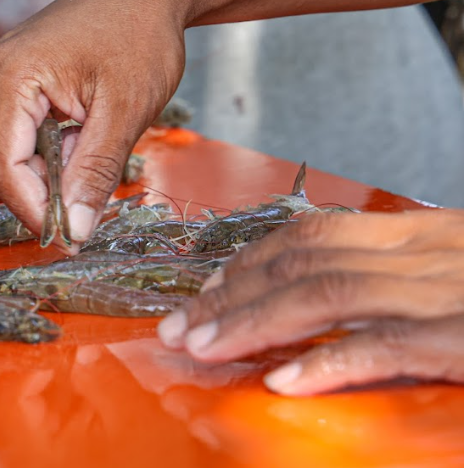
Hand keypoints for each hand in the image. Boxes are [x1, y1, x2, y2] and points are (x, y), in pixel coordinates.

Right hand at [0, 0, 187, 245]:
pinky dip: (37, 154)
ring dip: (38, 173)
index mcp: (9, 76)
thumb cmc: (140, 35)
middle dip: (36, 192)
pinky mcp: (2, 82)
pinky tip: (75, 137)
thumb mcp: (126, 109)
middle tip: (88, 193)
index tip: (71, 237)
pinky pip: (5, 137)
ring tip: (86, 150)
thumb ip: (94, 172)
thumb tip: (73, 230)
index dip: (34, 210)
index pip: (2, 167)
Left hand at [157, 209, 463, 394]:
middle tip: (179, 325)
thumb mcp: (458, 271)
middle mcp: (422, 254)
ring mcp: (439, 293)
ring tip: (204, 348)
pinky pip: (380, 346)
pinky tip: (282, 380)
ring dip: (252, 322)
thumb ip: (398, 276)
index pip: (312, 236)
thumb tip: (336, 298)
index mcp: (419, 235)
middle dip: (229, 295)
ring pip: (322, 295)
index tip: (207, 287)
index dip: (250, 262)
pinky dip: (324, 361)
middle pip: (301, 263)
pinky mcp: (461, 338)